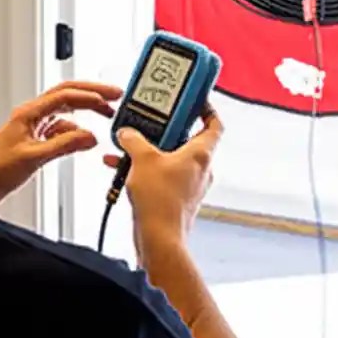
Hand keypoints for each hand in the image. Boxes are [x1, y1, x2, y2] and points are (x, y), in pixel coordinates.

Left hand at [0, 81, 121, 204]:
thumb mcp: (34, 156)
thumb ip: (64, 145)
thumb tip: (90, 136)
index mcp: (29, 112)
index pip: (65, 95)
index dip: (90, 94)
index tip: (110, 97)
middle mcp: (32, 115)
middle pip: (66, 95)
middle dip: (91, 94)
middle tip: (113, 96)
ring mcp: (33, 125)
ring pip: (64, 111)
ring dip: (85, 112)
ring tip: (104, 116)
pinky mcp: (34, 138)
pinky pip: (59, 128)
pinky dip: (74, 130)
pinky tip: (82, 138)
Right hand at [103, 103, 222, 253]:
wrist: (159, 238)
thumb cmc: (160, 200)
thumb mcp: (142, 158)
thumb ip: (133, 139)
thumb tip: (127, 133)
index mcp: (201, 153)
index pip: (214, 124)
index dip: (206, 108)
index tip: (194, 100)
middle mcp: (200, 168)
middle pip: (188, 139)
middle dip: (165, 129)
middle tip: (150, 121)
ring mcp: (189, 184)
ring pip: (171, 158)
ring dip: (150, 151)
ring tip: (130, 146)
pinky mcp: (176, 198)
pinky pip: (162, 175)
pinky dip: (145, 169)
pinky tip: (124, 168)